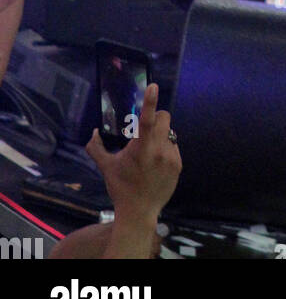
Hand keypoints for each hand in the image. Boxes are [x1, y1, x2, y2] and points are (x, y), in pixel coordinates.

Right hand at [86, 83, 181, 222]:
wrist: (139, 212)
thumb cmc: (121, 187)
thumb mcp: (107, 167)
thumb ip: (96, 148)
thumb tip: (93, 132)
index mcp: (140, 148)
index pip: (146, 120)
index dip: (150, 101)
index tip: (153, 86)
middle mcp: (158, 150)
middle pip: (164, 118)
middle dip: (156, 118)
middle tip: (146, 129)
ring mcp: (171, 157)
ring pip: (170, 131)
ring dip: (161, 135)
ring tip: (150, 152)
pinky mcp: (178, 164)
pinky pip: (174, 146)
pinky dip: (166, 148)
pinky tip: (156, 163)